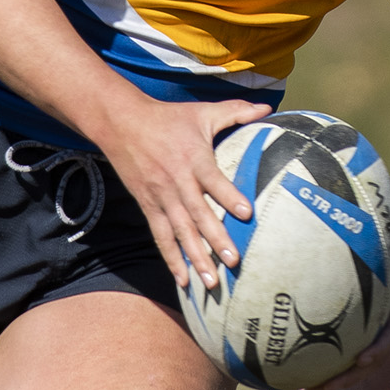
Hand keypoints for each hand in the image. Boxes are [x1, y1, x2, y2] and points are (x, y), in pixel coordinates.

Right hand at [94, 94, 270, 289]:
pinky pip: (161, 236)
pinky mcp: (148, 206)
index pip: (213, 180)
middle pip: (198, 214)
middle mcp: (177, 181)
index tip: (246, 213)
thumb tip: (267, 108)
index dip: (229, 196)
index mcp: (194, 158)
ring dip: (195, 258)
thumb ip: (236, 111)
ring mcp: (161, 197)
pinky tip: (183, 281)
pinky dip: (171, 259)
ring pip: (180, 232)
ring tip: (211, 281)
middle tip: (233, 261)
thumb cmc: (168, 118)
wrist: (122, 123)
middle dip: (215, 239)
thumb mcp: (202, 111)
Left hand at [306, 232, 389, 389]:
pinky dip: (335, 367)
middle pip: (370, 365)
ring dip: (337, 381)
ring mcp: (382, 341)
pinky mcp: (372, 340)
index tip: (363, 360)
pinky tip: (311, 373)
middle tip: (324, 388)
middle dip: (347, 378)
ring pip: (359, 369)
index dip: (378, 350)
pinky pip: (352, 357)